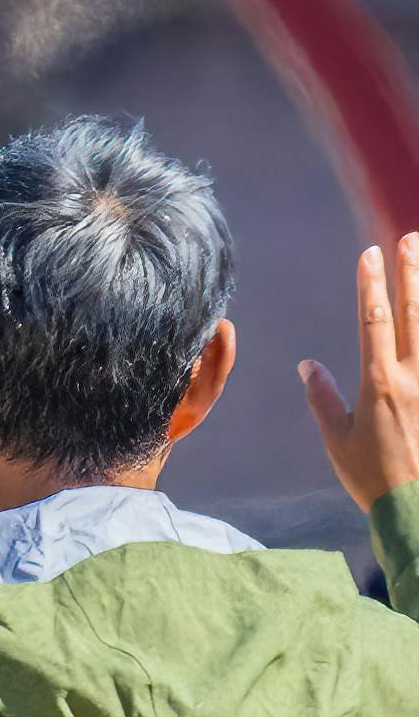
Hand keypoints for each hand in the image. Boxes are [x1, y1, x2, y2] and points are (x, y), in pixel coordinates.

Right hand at [310, 240, 418, 507]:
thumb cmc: (375, 478)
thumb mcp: (339, 439)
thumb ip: (324, 397)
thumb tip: (308, 365)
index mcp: (380, 383)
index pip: (375, 320)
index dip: (372, 284)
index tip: (370, 253)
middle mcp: (415, 376)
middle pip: (415, 313)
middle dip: (412, 273)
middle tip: (410, 239)